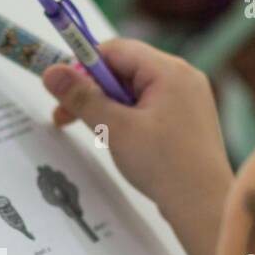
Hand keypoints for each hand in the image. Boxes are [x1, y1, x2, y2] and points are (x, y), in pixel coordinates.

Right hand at [42, 40, 233, 254]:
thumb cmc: (166, 166)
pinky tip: (119, 140)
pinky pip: (150, 107)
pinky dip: (128, 118)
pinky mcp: (187, 120)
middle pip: (125, 69)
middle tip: (66, 115)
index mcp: (169, 70)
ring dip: (109, 107)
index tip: (62, 88)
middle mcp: (183, 77)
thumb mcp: (115, 128)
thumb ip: (82, 97)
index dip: (84, 66)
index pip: (116, 50)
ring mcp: (188, 99)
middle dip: (93, 90)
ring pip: (135, 90)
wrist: (203, 205)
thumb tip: (51, 72)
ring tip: (94, 132)